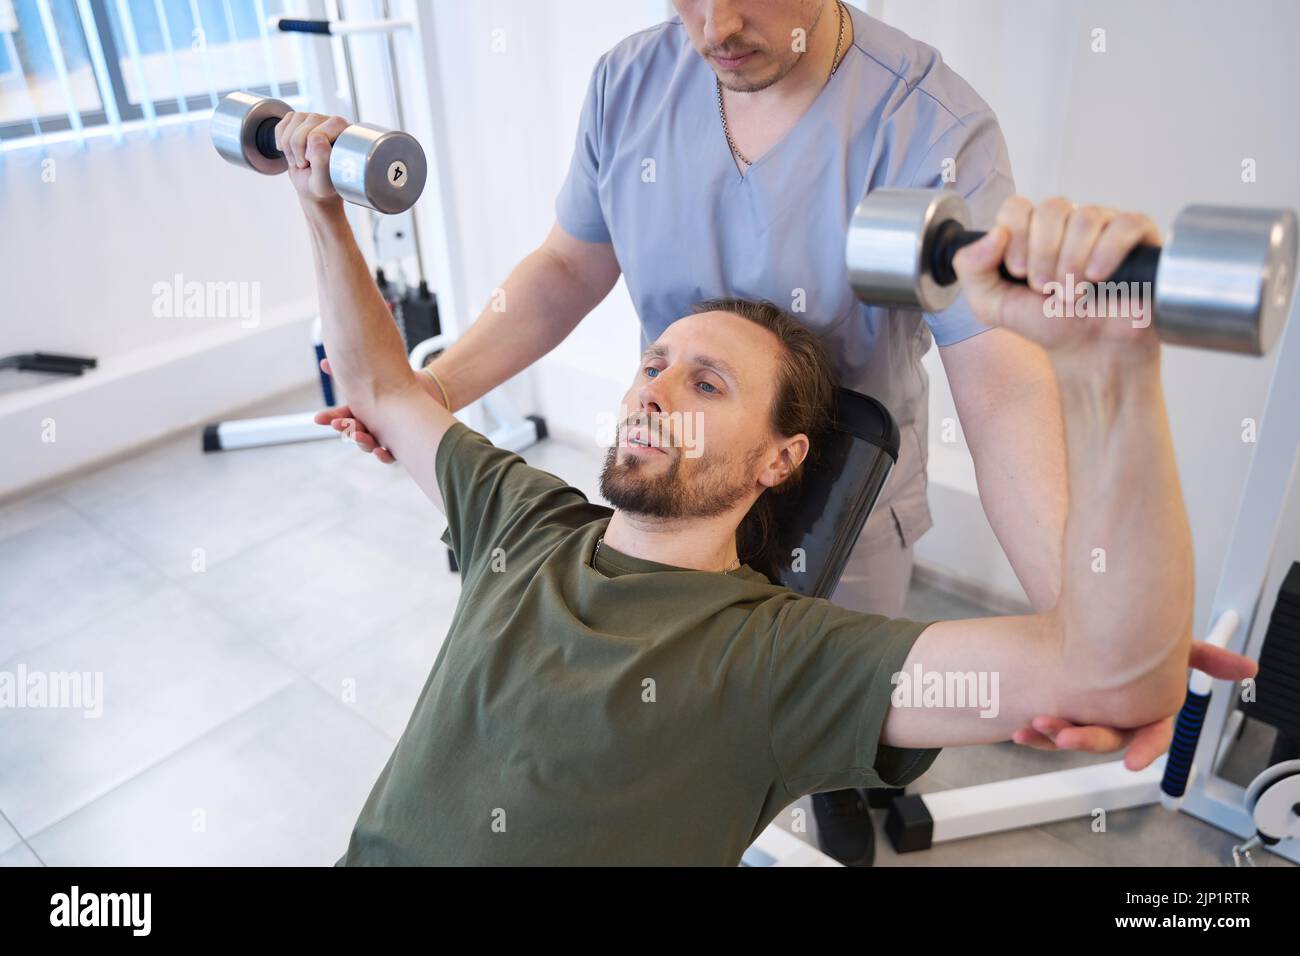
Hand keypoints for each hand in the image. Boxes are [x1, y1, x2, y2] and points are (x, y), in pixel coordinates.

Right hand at [274, 110, 348, 207]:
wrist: (312, 187)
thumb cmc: (322, 186)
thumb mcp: (322, 183)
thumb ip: (322, 162)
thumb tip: (316, 137)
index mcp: (348, 135)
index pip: (325, 129)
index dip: (313, 148)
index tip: (314, 163)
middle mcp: (334, 123)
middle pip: (308, 123)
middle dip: (299, 148)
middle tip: (305, 165)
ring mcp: (316, 119)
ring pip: (294, 120)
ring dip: (290, 146)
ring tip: (300, 161)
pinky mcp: (299, 120)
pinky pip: (281, 125)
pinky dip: (281, 142)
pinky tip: (291, 153)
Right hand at [312, 357, 450, 462]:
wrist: (428, 392)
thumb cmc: (398, 386)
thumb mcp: (373, 376)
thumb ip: (352, 371)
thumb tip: (324, 362)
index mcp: (361, 412)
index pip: (341, 416)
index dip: (330, 418)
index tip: (319, 418)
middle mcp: (370, 427)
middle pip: (353, 431)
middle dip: (345, 429)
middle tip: (339, 425)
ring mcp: (384, 437)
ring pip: (368, 445)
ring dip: (362, 442)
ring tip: (358, 435)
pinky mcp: (400, 445)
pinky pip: (389, 456)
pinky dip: (383, 455)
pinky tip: (380, 451)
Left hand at [951, 196, 1163, 363]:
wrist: (1088, 351)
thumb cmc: (1046, 324)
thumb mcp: (991, 305)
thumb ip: (971, 270)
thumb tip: (993, 234)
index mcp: (1032, 231)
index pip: (1017, 207)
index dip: (1016, 238)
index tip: (1019, 273)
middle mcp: (1068, 222)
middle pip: (1051, 209)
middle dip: (1043, 255)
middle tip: (1045, 288)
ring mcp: (1103, 226)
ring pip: (1085, 218)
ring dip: (1072, 262)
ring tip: (1072, 293)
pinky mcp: (1137, 236)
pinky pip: (1124, 225)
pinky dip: (1107, 252)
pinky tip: (1096, 278)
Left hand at [1013, 640, 1258, 769]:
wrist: (1087, 617)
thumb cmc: (1132, 635)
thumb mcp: (1169, 644)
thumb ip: (1205, 658)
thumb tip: (1246, 667)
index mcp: (1144, 709)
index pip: (1151, 736)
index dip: (1145, 750)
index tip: (1134, 763)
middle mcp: (1115, 717)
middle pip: (1104, 738)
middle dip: (1083, 739)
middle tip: (1063, 733)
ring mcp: (1086, 716)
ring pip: (1072, 737)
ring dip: (1052, 737)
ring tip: (1035, 725)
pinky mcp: (1060, 711)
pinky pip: (1047, 732)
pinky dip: (1034, 733)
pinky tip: (1020, 729)